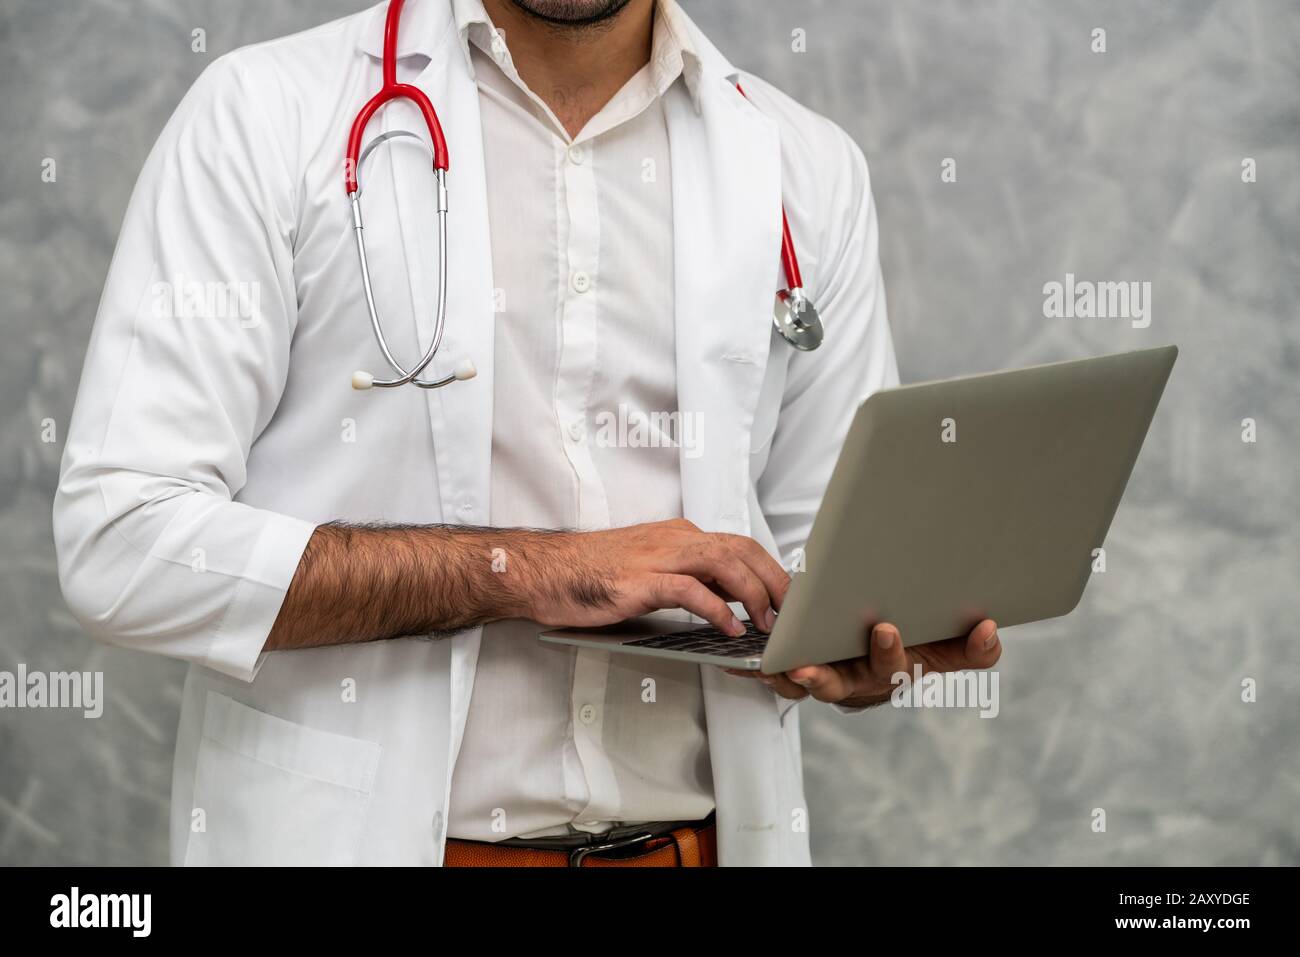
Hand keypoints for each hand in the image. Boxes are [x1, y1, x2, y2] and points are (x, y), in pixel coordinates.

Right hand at [524, 519, 790, 636]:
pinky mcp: (640, 580)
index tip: (790, 599)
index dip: (772, 571)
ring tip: (767, 622)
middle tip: (793, 614)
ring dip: (754, 594)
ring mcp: (657, 558)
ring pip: (724, 563)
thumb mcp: (651, 571)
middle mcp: (675, 539)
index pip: (740, 545)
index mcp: (680, 536)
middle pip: (742, 550)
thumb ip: (690, 578)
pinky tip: (729, 628)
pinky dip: (716, 608)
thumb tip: (732, 599)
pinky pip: (690, 590)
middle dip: (775, 582)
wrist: (545, 572)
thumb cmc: (593, 576)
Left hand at [724, 619, 1001, 707]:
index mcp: (893, 672)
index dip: (892, 653)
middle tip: (800, 649)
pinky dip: (759, 669)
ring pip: (802, 684)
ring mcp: (825, 679)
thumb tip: (990, 628)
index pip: (896, 669)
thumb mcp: (947, 647)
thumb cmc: (913, 644)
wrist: (874, 646)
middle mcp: (856, 682)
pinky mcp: (795, 673)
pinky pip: (774, 676)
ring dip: (790, 676)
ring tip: (779, 664)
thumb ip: (974, 648)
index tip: (885, 627)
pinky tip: (743, 660)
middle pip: (841, 684)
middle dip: (834, 670)